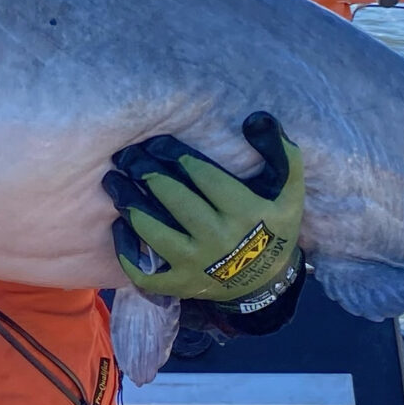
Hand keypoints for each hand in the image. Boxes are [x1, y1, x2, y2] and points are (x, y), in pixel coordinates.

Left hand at [104, 113, 306, 308]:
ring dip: (129, 202)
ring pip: (153, 231)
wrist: (267, 282)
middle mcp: (218, 239)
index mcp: (245, 212)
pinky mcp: (179, 285)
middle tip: (127, 156)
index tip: (156, 141)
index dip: (175, 154)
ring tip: (114, 181)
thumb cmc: (273, 227)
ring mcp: (196, 265)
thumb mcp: (289, 189)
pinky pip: (144, 271)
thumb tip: (254, 119)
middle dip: (146, 172)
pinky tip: (119, 225)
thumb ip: (280, 150)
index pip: (203, 175)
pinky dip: (126, 250)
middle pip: (174, 199)